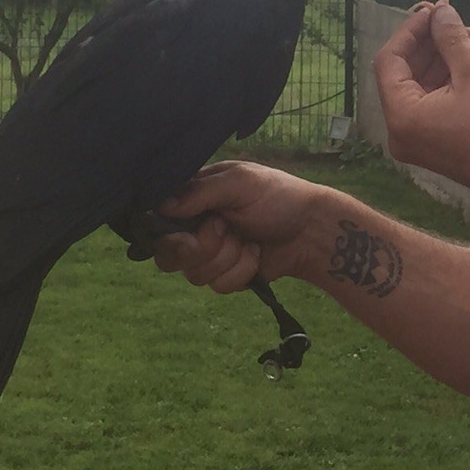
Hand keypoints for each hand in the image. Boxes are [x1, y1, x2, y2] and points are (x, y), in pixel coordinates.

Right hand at [150, 161, 322, 292]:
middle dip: (202, 248)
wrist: (311, 231)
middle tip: (226, 231)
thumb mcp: (240, 183)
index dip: (171, 231)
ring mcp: (210, 254)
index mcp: (194, 198)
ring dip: (229, 258)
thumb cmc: (279, 197)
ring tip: (249, 240)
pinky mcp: (226, 276)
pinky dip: (242, 272)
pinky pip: (218, 286)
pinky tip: (256, 255)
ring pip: (195, 274)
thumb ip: (199, 192)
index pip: (157, 221)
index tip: (194, 227)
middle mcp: (195, 227)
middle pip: (169, 255)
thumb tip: (161, 206)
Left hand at [373, 1, 469, 201]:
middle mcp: (401, 130)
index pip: (390, 60)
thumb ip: (451, 37)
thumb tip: (440, 10)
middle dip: (431, 44)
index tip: (434, 11)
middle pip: (405, 73)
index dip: (411, 30)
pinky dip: (452, 81)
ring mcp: (418, 140)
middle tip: (456, 21)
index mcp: (401, 115)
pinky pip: (436, 103)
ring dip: (446, 59)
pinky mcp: (435, 143)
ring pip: (423, 87)